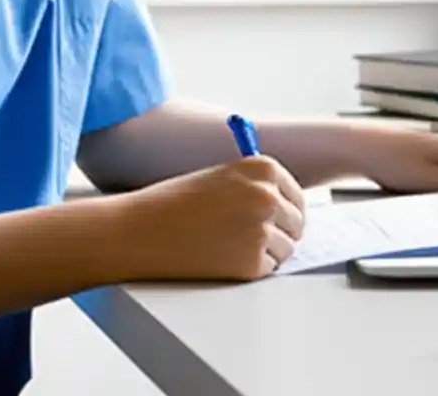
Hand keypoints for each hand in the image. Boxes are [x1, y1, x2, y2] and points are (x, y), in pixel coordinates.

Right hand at [114, 156, 305, 280]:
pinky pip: (267, 269)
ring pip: (286, 248)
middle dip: (279, 232)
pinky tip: (220, 257)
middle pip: (296, 223)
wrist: (141, 230)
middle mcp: (268, 196)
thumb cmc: (173, 202)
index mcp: (263, 168)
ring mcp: (262, 230)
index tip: (274, 216)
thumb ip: (255, 186)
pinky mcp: (251, 263)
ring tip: (227, 245)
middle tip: (249, 237)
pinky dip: (249, 268)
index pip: (295, 195)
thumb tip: (286, 206)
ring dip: (265, 251)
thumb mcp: (222, 178)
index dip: (284, 209)